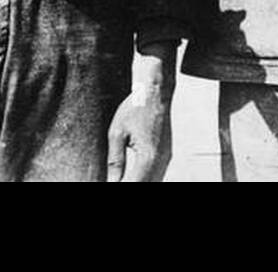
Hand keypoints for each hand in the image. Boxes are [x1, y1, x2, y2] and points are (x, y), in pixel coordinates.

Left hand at [107, 43, 176, 181]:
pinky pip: (157, 174)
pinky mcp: (167, 154)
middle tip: (114, 180)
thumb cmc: (135, 108)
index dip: (121, 186)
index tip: (110, 183)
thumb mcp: (117, 133)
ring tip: (122, 178)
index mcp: (148, 156)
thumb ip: (115, 161)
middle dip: (129, 184)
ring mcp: (166, 158)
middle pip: (146, 185)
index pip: (134, 184)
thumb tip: (112, 182)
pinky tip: (132, 178)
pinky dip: (145, 179)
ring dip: (138, 181)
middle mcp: (161, 160)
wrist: (157, 92)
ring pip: (154, 182)